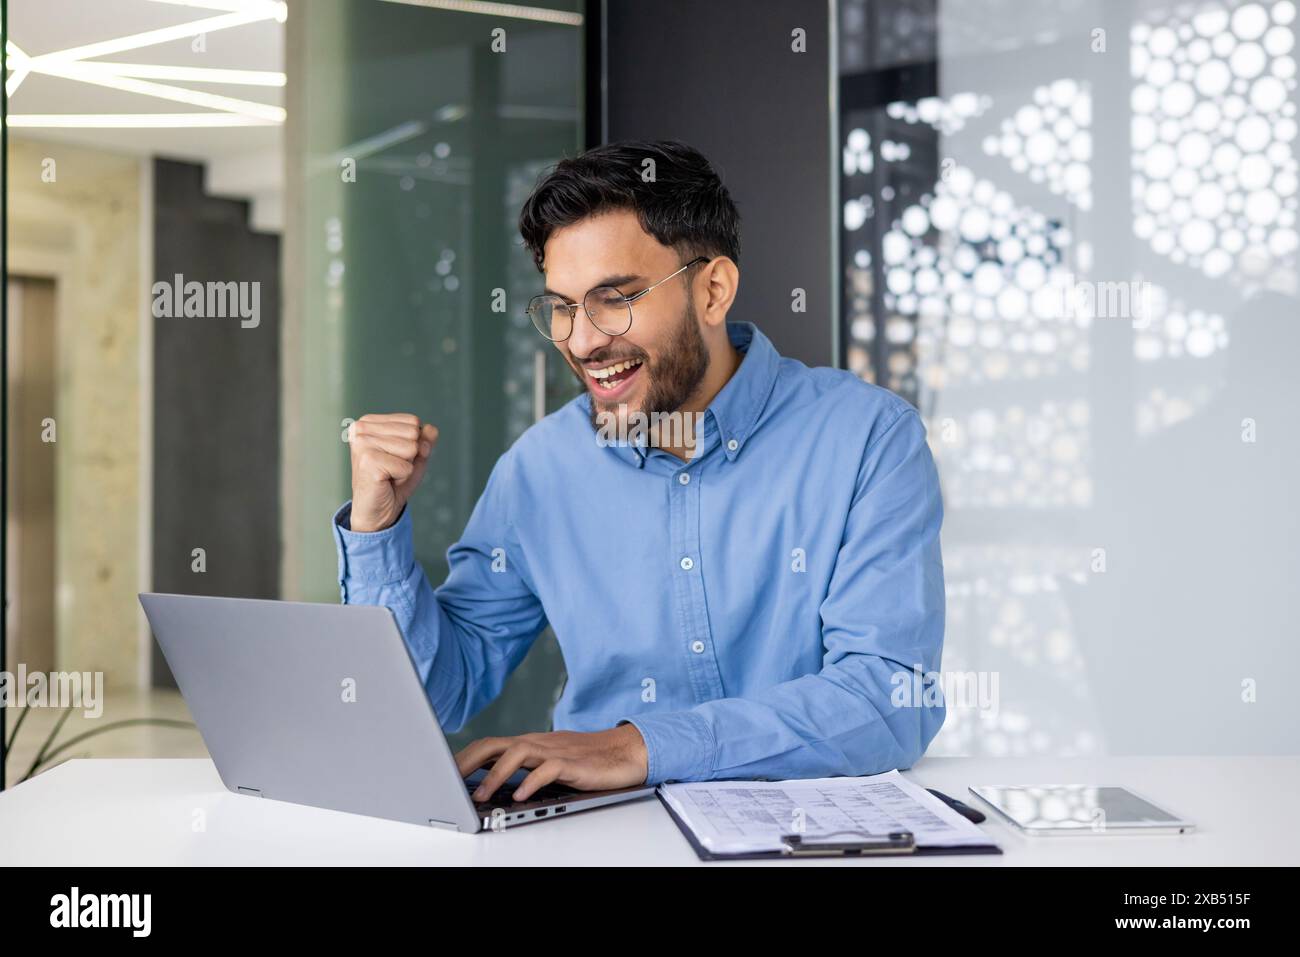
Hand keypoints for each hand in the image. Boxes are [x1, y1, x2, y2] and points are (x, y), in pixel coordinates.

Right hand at [348, 413, 437, 531]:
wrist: (377, 510)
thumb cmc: (393, 481)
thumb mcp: (414, 456)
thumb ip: (424, 439)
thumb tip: (431, 428)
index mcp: (369, 422)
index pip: (412, 421)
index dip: (413, 442)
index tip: (395, 457)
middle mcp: (361, 429)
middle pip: (413, 433)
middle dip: (410, 455)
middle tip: (392, 468)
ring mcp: (363, 444)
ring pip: (411, 448)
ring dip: (406, 466)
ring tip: (389, 474)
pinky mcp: (368, 461)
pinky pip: (406, 466)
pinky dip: (402, 477)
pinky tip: (386, 481)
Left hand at [456, 725, 648, 802]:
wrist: (628, 751)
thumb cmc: (589, 760)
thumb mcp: (551, 763)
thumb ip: (525, 770)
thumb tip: (492, 785)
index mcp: (531, 743)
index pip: (490, 744)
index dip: (465, 758)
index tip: (445, 774)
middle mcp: (539, 743)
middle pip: (496, 743)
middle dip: (469, 761)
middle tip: (450, 781)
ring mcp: (556, 751)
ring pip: (518, 752)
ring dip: (496, 775)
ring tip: (481, 796)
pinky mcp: (575, 763)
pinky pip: (549, 769)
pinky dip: (532, 781)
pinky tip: (521, 795)